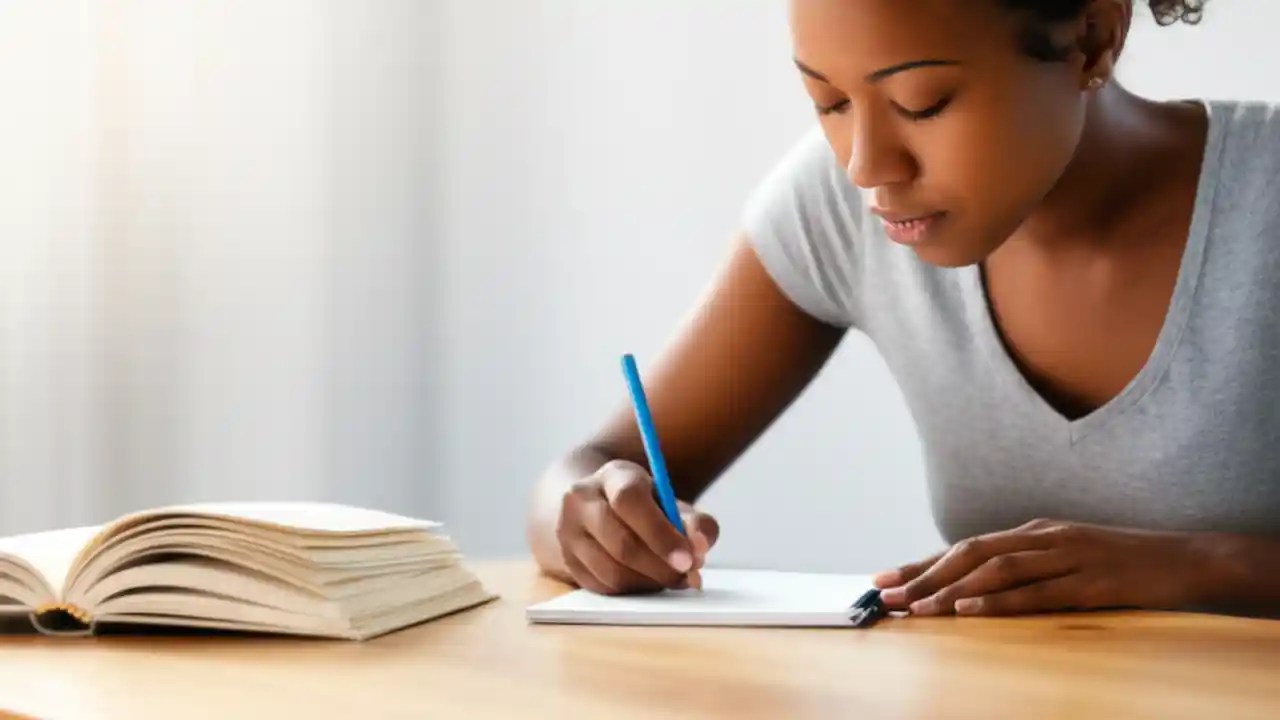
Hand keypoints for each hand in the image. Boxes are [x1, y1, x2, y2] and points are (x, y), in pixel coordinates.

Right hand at [555, 459, 719, 594]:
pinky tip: (650, 581)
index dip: (660, 533)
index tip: (688, 558)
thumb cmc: (640, 505)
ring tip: (674, 578)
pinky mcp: (567, 562)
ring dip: (650, 582)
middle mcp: (581, 501)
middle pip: (620, 543)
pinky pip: (605, 587)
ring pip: (612, 572)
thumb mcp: (668, 500)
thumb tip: (700, 548)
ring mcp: (568, 533)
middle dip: (661, 566)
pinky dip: (634, 590)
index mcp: (611, 476)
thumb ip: (693, 521)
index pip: (629, 501)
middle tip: (689, 575)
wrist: (592, 504)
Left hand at [873, 519, 1203, 616]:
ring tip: (917, 608)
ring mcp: (1068, 556)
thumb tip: (977, 587)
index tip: (885, 580)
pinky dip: (999, 602)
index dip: (923, 563)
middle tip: (886, 596)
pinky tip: (970, 611)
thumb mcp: (1067, 558)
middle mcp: (1044, 537)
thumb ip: (1027, 567)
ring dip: (951, 590)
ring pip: (996, 570)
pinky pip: (1037, 593)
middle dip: (924, 575)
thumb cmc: (1122, 565)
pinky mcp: (1090, 582)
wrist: (1186, 560)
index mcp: (1035, 532)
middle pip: (970, 553)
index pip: (966, 547)